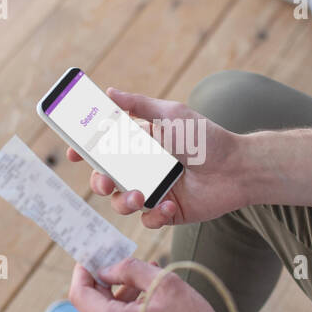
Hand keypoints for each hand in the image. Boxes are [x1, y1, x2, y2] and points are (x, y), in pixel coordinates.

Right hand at [65, 88, 247, 229]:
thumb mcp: (172, 115)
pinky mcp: (168, 212)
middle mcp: (143, 168)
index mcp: (140, 144)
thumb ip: (139, 106)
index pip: (104, 148)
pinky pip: (148, 220)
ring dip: (125, 201)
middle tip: (104, 181)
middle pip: (106, 178)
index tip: (73, 153)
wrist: (238, 168)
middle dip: (98, 182)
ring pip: (122, 202)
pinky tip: (170, 206)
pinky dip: (154, 216)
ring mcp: (155, 191)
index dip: (85, 151)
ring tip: (142, 195)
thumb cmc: (207, 138)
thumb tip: (108, 92)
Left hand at [68, 258, 229, 311]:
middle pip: (95, 304)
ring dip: (123, 295)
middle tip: (125, 261)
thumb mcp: (164, 284)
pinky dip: (129, 311)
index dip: (83, 271)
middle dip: (109, 280)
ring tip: (148, 278)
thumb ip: (129, 269)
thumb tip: (106, 268)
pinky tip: (150, 299)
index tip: (93, 256)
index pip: (79, 294)